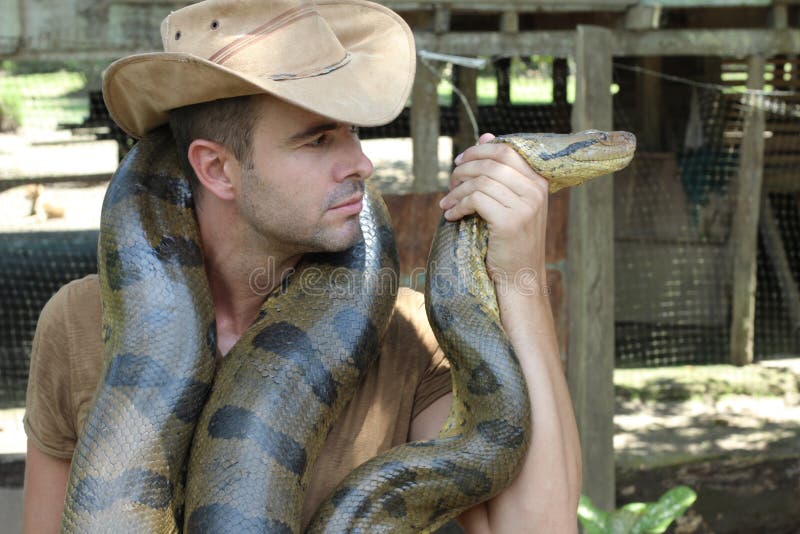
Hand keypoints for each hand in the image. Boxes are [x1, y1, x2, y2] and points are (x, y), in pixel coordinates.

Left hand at [439, 133, 549, 294]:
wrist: (519, 277)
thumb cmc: (511, 240)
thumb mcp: (509, 202)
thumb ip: (499, 172)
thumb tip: (486, 135)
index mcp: (539, 181)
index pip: (506, 150)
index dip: (478, 151)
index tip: (459, 162)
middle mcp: (536, 191)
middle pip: (491, 163)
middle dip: (463, 170)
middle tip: (449, 184)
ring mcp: (525, 207)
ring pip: (480, 182)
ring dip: (456, 191)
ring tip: (446, 202)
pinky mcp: (510, 222)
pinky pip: (476, 200)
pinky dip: (458, 206)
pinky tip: (451, 216)